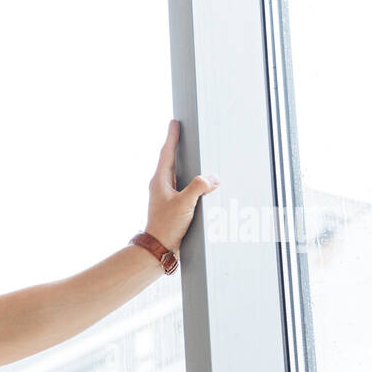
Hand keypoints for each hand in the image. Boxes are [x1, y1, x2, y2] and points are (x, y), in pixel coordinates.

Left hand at [145, 119, 218, 252]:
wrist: (159, 249)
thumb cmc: (166, 226)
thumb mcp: (184, 204)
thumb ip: (198, 187)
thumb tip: (212, 178)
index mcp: (160, 181)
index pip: (167, 153)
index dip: (172, 137)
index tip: (174, 122)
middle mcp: (161, 186)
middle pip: (171, 160)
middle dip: (178, 146)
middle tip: (183, 131)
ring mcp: (167, 196)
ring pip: (178, 173)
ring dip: (186, 163)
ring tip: (194, 152)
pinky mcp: (174, 205)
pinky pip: (185, 186)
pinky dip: (193, 180)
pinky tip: (202, 182)